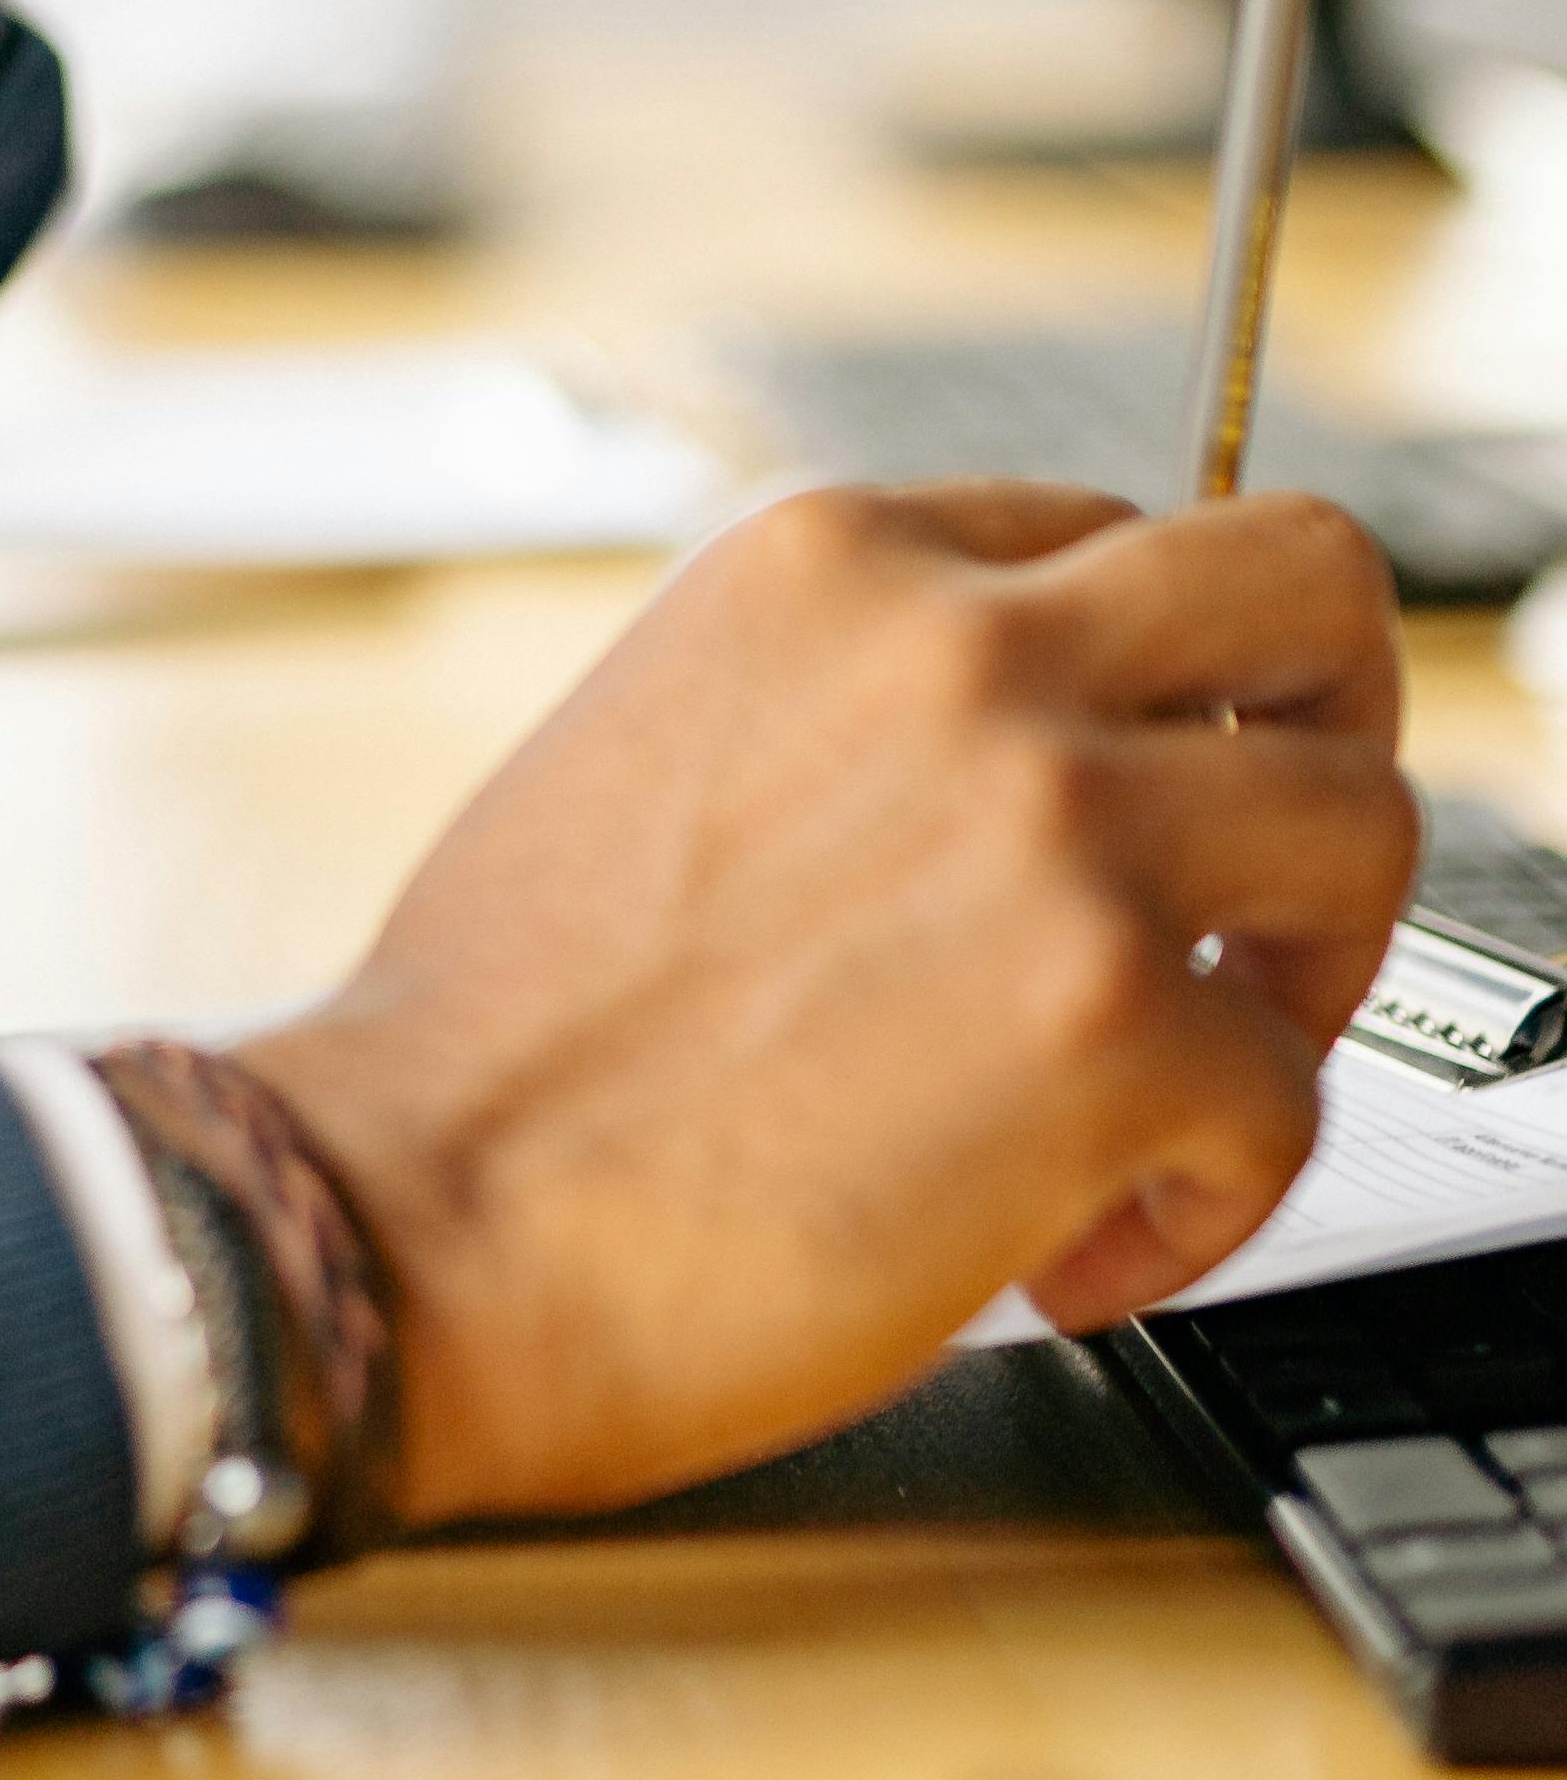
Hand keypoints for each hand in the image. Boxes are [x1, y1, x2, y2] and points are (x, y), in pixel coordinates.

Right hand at [232, 478, 1413, 1529]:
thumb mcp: (672, 728)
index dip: (1164, 684)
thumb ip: (858, 700)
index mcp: (835, 559)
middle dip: (1334, 729)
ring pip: (1366, 829)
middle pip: (1311, 584)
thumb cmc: (511, 1030)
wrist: (413, 1206)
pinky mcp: (1111, 1024)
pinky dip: (1210, 1198)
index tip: (1153, 790)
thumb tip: (1031, 767)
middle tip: (1275, 879)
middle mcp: (962, 648)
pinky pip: (1293, 1099)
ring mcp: (1054, 822)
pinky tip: (1071, 1246)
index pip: (1120, 533)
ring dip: (1302, 981)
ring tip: (1183, 1091)